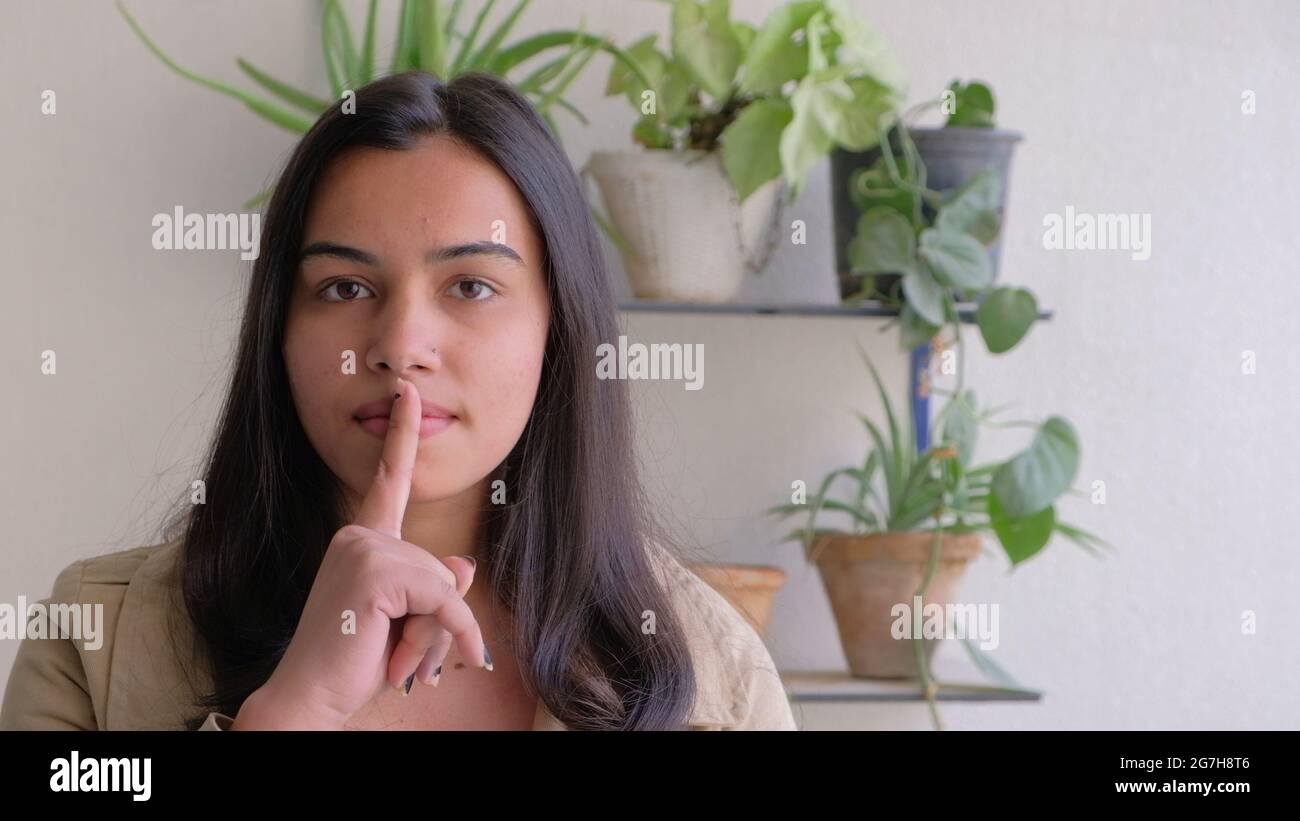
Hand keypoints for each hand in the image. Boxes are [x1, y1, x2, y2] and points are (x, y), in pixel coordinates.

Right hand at [232, 377, 488, 729]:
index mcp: (361, 541)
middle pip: (440, 569)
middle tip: (391, 652)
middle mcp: (358, 536)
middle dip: (433, 619)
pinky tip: (411, 663)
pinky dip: (448, 634)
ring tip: (387, 656)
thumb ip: (436, 590)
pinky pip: (444, 600)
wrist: (310, 698)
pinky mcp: (375, 571)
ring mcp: (363, 549)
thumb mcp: (407, 622)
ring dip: (430, 633)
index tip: (410, 393)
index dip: (402, 435)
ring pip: (443, 586)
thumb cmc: (354, 663)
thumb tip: (462, 563)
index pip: (388, 481)